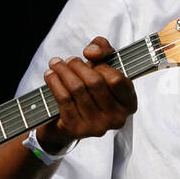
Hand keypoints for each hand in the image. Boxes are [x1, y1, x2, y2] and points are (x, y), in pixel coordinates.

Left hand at [37, 37, 136, 152]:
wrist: (69, 121)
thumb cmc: (90, 90)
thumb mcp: (103, 65)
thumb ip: (103, 49)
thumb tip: (91, 52)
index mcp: (129, 104)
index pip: (117, 80)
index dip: (102, 66)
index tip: (92, 60)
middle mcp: (117, 118)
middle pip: (95, 82)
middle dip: (78, 66)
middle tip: (69, 60)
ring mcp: (97, 126)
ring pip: (77, 89)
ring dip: (63, 71)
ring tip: (56, 63)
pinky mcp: (77, 129)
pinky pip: (64, 99)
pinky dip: (54, 83)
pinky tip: (50, 75)